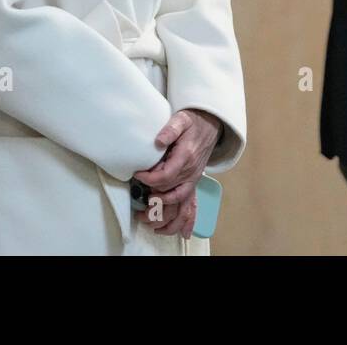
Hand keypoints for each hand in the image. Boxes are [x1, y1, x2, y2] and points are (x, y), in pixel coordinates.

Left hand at [131, 108, 221, 233]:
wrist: (211, 124)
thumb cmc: (193, 121)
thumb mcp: (181, 119)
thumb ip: (170, 130)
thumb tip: (158, 141)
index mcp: (186, 156)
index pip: (165, 176)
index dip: (149, 178)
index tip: (137, 174)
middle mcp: (191, 171)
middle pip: (169, 191)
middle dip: (151, 196)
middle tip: (136, 195)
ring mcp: (194, 178)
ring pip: (179, 201)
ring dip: (165, 211)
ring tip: (148, 217)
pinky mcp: (194, 181)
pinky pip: (189, 203)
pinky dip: (181, 217)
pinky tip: (174, 227)